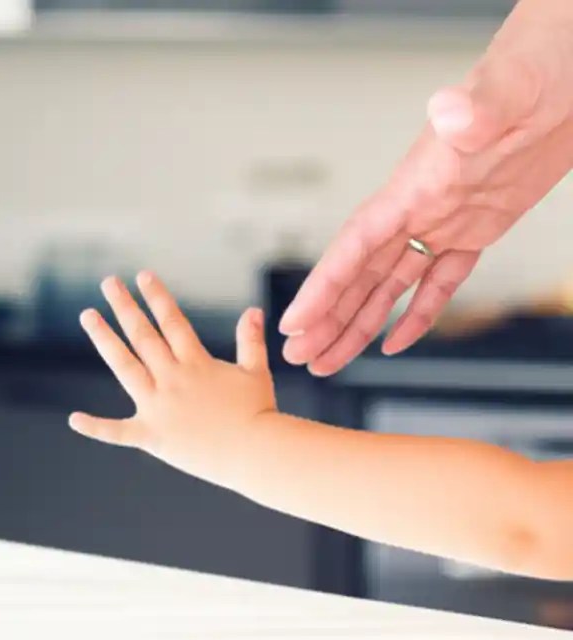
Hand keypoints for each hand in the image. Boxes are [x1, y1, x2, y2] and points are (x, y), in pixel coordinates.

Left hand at [69, 272, 276, 481]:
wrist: (255, 454)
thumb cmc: (259, 414)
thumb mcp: (256, 372)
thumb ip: (250, 341)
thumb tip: (253, 311)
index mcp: (196, 363)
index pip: (172, 322)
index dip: (157, 297)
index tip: (142, 276)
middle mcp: (172, 379)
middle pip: (143, 336)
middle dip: (125, 307)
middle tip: (109, 283)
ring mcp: (158, 406)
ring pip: (124, 367)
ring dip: (104, 339)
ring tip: (88, 315)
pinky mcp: (151, 436)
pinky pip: (117, 432)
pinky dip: (95, 427)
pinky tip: (74, 419)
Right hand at [279, 0, 572, 374]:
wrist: (559, 78)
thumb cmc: (527, 75)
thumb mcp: (498, 98)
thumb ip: (467, 110)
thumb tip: (447, 110)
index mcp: (411, 187)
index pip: (354, 246)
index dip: (322, 288)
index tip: (295, 323)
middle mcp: (418, 209)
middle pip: (359, 276)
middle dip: (327, 319)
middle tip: (298, 358)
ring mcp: (444, 221)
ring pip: (389, 286)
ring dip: (357, 325)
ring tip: (328, 361)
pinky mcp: (477, 228)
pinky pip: (438, 281)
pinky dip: (417, 313)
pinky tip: (396, 341)